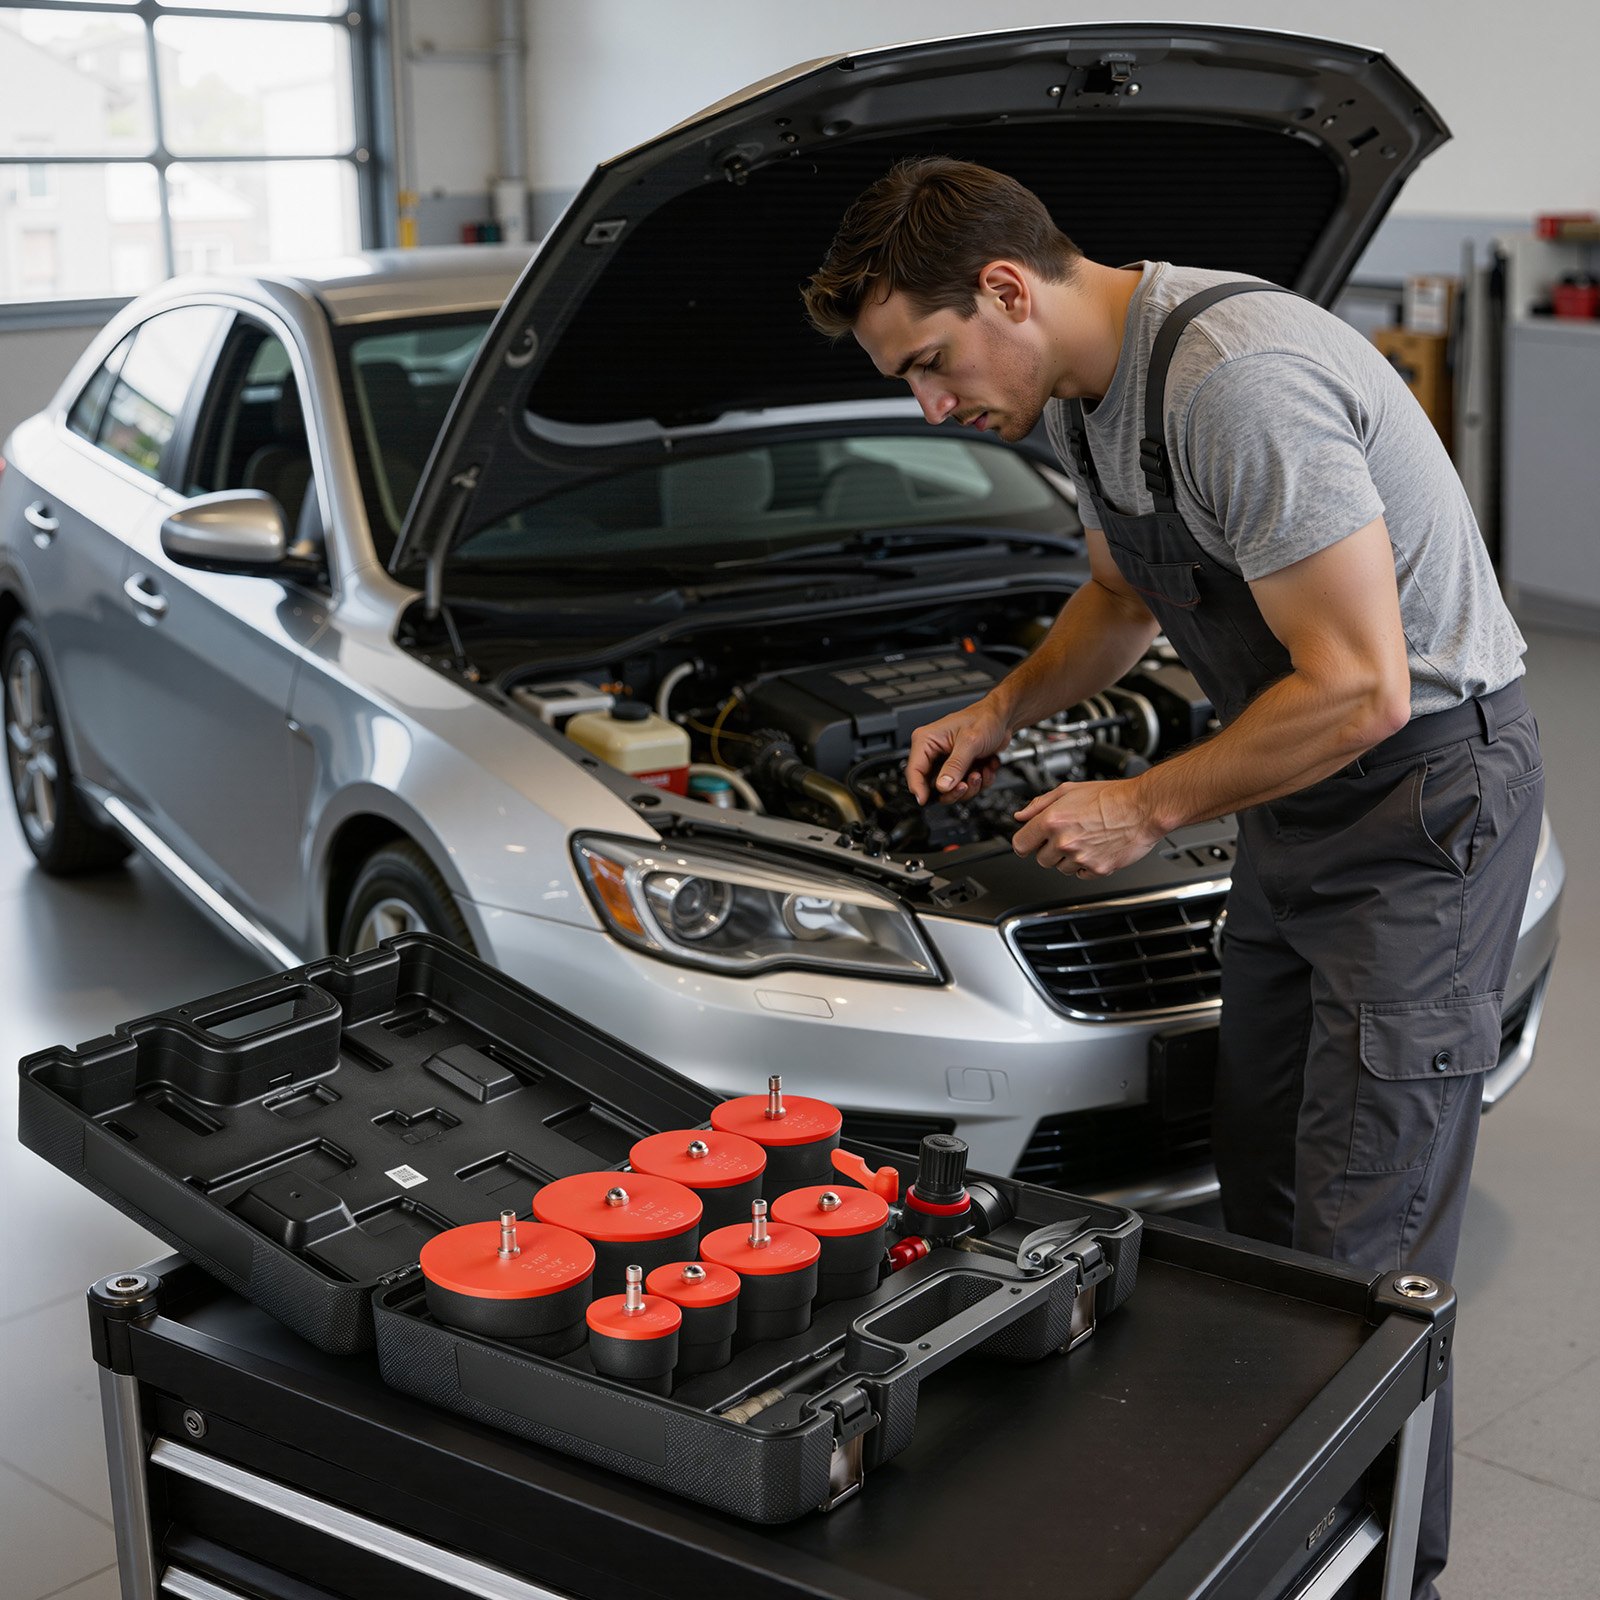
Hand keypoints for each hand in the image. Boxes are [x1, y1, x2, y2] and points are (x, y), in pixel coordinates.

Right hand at [906, 700, 1009, 804]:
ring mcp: (947, 762)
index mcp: (927, 740)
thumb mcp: (969, 742)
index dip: (918, 789)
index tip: (925, 800)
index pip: (914, 770)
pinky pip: (964, 786)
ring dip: (970, 786)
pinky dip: (978, 782)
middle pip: (933, 785)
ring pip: (950, 789)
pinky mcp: (959, 768)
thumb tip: (942, 786)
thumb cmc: (985, 719)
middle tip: (966, 784)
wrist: (1003, 718)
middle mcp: (934, 752)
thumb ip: (955, 765)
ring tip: (980, 772)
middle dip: (953, 789)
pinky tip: (985, 768)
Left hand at [1011, 779, 1163, 877]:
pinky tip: (1095, 848)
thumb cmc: (1110, 796)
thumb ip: (1039, 804)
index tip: (1031, 841)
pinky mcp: (1097, 869)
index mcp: (1052, 821)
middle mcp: (1064, 841)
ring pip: (1060, 868)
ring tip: (1084, 839)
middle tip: (1066, 835)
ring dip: (1067, 858)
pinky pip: (1081, 874)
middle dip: (1049, 849)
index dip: (1026, 842)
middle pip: (1040, 859)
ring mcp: (1080, 858)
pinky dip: (1085, 865)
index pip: (1020, 844)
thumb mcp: (1068, 790)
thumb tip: (1021, 816)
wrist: (1142, 808)